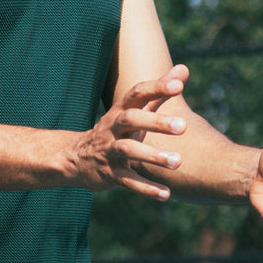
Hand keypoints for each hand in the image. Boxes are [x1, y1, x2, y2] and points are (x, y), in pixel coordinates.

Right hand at [74, 65, 188, 200]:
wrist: (77, 158)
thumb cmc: (118, 130)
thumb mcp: (135, 110)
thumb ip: (159, 92)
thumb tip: (184, 69)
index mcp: (121, 110)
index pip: (137, 93)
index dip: (156, 87)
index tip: (179, 84)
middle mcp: (113, 127)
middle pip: (131, 119)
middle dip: (156, 122)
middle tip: (183, 126)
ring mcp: (109, 150)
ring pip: (128, 150)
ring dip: (153, 155)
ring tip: (177, 162)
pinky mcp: (109, 174)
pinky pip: (127, 180)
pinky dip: (146, 188)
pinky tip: (166, 194)